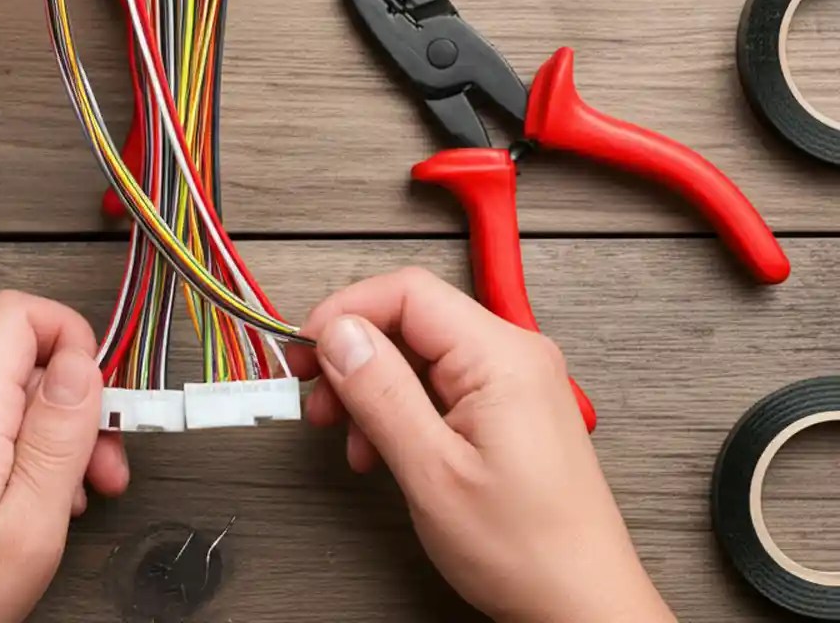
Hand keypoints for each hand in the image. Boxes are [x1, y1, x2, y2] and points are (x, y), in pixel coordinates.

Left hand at [0, 291, 129, 622]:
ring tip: (72, 490)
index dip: (72, 338)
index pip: (17, 311)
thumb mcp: (25, 528)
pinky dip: (19, 444)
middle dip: (74, 397)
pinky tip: (32, 497)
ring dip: (52, 427)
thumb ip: (57, 437)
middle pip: (20, 350)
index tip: (102, 398)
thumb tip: (82, 363)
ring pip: (5, 385)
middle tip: (100, 461)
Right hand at [288, 268, 673, 622]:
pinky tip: (379, 450)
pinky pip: (438, 387)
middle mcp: (514, 357)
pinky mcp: (507, 410)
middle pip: (411, 320)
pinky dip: (397, 410)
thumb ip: (381, 393)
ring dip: (370, 389)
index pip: (408, 292)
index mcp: (502, 357)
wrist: (580, 604)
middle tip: (315, 397)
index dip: (345, 312)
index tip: (304, 351)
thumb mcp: (432, 471)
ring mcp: (513, 383)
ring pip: (418, 356)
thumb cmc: (527, 549)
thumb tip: (338, 334)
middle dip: (353, 356)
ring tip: (347, 438)